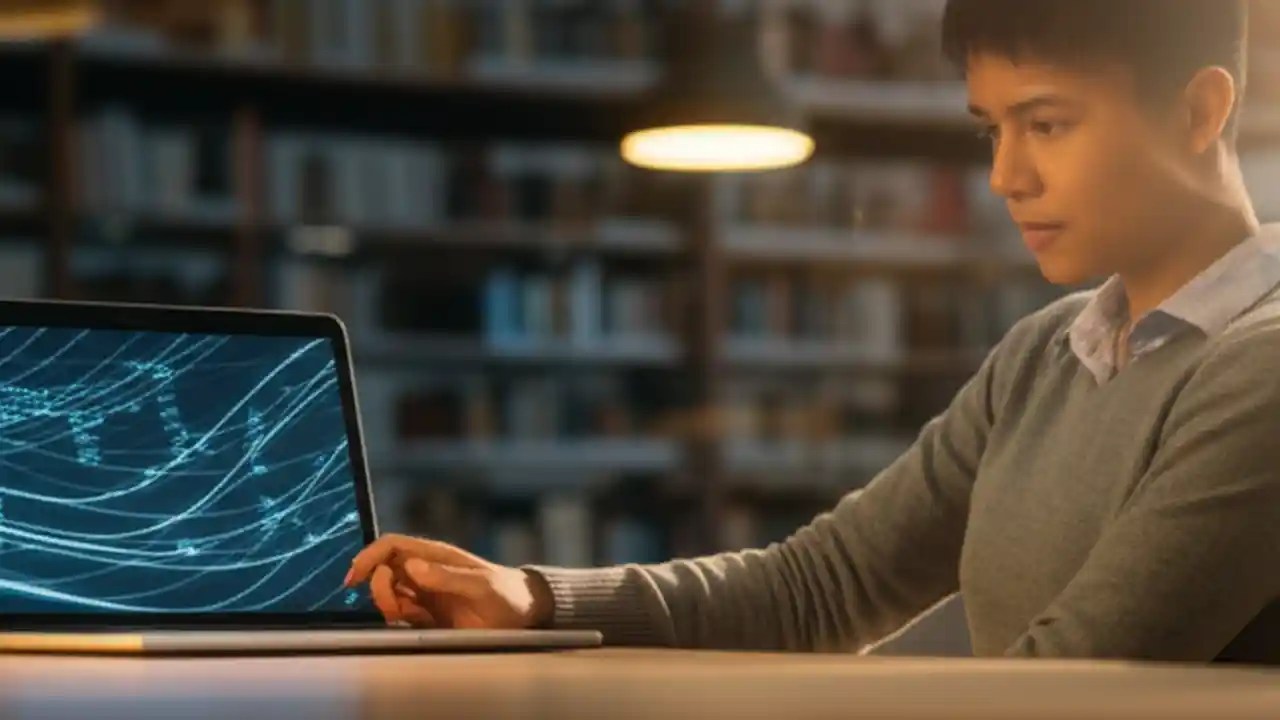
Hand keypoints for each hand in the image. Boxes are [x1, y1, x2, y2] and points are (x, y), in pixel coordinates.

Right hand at [345, 534, 553, 629]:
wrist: (523, 613)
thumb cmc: (505, 592)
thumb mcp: (480, 584)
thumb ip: (447, 576)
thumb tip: (412, 566)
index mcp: (434, 555)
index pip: (392, 546)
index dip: (369, 556)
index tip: (355, 576)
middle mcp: (424, 572)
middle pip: (383, 571)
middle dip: (378, 586)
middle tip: (394, 604)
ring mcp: (425, 593)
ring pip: (388, 595)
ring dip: (387, 605)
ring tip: (408, 615)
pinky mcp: (428, 616)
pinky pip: (400, 615)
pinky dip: (397, 620)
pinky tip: (413, 623)